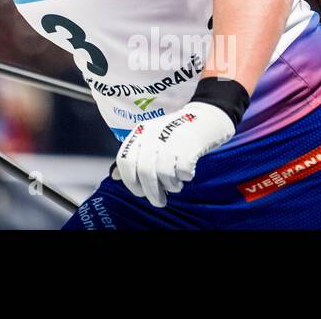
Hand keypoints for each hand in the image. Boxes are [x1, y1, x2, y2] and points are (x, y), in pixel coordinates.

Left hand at [110, 100, 235, 207]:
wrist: (206, 117)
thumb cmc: (175, 134)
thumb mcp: (150, 140)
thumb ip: (133, 157)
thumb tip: (114, 176)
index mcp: (140, 132)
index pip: (125, 160)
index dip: (129, 181)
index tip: (139, 192)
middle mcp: (152, 134)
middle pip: (145, 171)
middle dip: (152, 192)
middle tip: (159, 201)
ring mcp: (171, 138)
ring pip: (164, 173)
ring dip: (171, 186)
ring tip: (176, 185)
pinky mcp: (190, 143)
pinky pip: (183, 170)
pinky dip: (185, 177)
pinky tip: (187, 174)